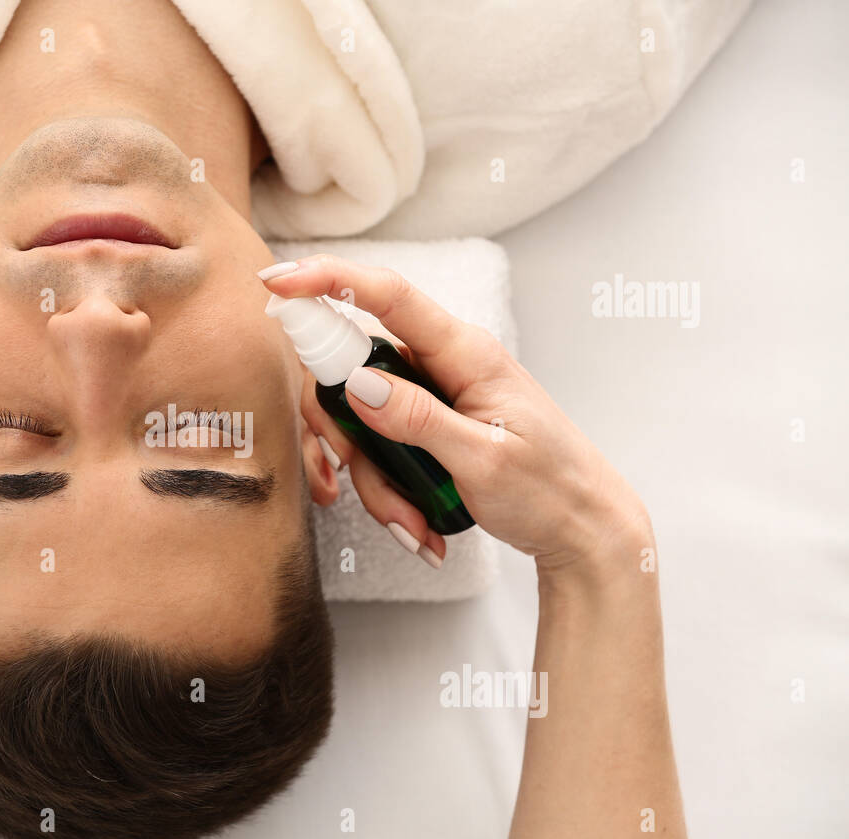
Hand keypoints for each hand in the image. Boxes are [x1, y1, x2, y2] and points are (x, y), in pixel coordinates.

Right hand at [262, 254, 651, 571]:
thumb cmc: (551, 491)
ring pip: (359, 425)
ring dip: (372, 484)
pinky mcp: (424, 430)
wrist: (584, 533)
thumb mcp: (484, 461)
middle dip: (339, 435)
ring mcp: (429, 399)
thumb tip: (355, 383)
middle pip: (350, 372)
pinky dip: (386, 494)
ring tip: (413, 528)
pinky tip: (415, 528)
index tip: (279, 281)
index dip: (328, 280)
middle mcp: (441, 367)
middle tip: (343, 478)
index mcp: (464, 354)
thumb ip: (417, 420)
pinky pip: (378, 452)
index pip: (387, 296)